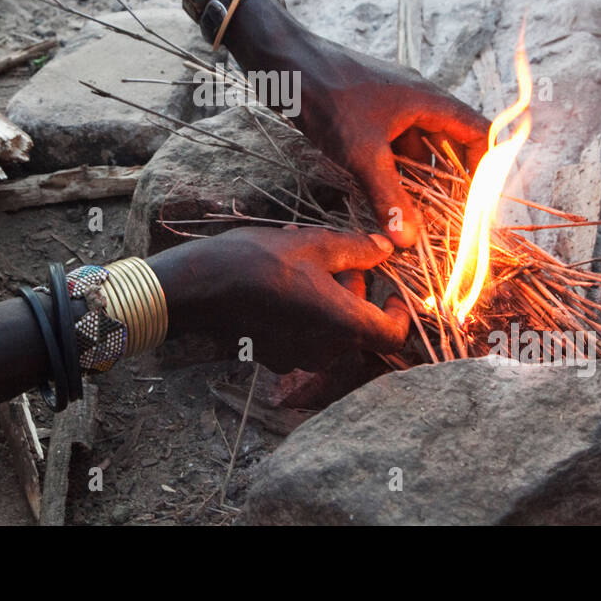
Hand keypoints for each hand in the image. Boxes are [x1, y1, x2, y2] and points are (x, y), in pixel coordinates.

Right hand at [148, 227, 408, 372]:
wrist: (200, 286)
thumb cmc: (259, 261)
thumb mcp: (315, 244)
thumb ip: (357, 250)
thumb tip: (385, 250)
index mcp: (343, 323)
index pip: (393, 336)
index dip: (400, 314)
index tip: (390, 290)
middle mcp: (325, 349)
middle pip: (361, 330)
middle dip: (358, 296)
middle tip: (341, 263)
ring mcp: (298, 357)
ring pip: (333, 333)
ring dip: (332, 303)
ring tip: (310, 266)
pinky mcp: (275, 357)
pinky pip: (306, 338)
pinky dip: (307, 315)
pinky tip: (287, 284)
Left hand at [223, 0, 490, 247]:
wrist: (284, 63)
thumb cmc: (328, 98)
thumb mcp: (362, 154)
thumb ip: (388, 196)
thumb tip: (409, 239)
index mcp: (429, 100)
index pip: (479, 132)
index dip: (483, 167)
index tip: (475, 202)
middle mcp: (418, 98)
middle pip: (451, 141)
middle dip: (451, 178)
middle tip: (445, 215)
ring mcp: (394, 102)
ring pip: (420, 143)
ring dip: (421, 174)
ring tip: (415, 209)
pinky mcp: (371, 108)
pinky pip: (396, 140)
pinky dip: (397, 164)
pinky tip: (385, 188)